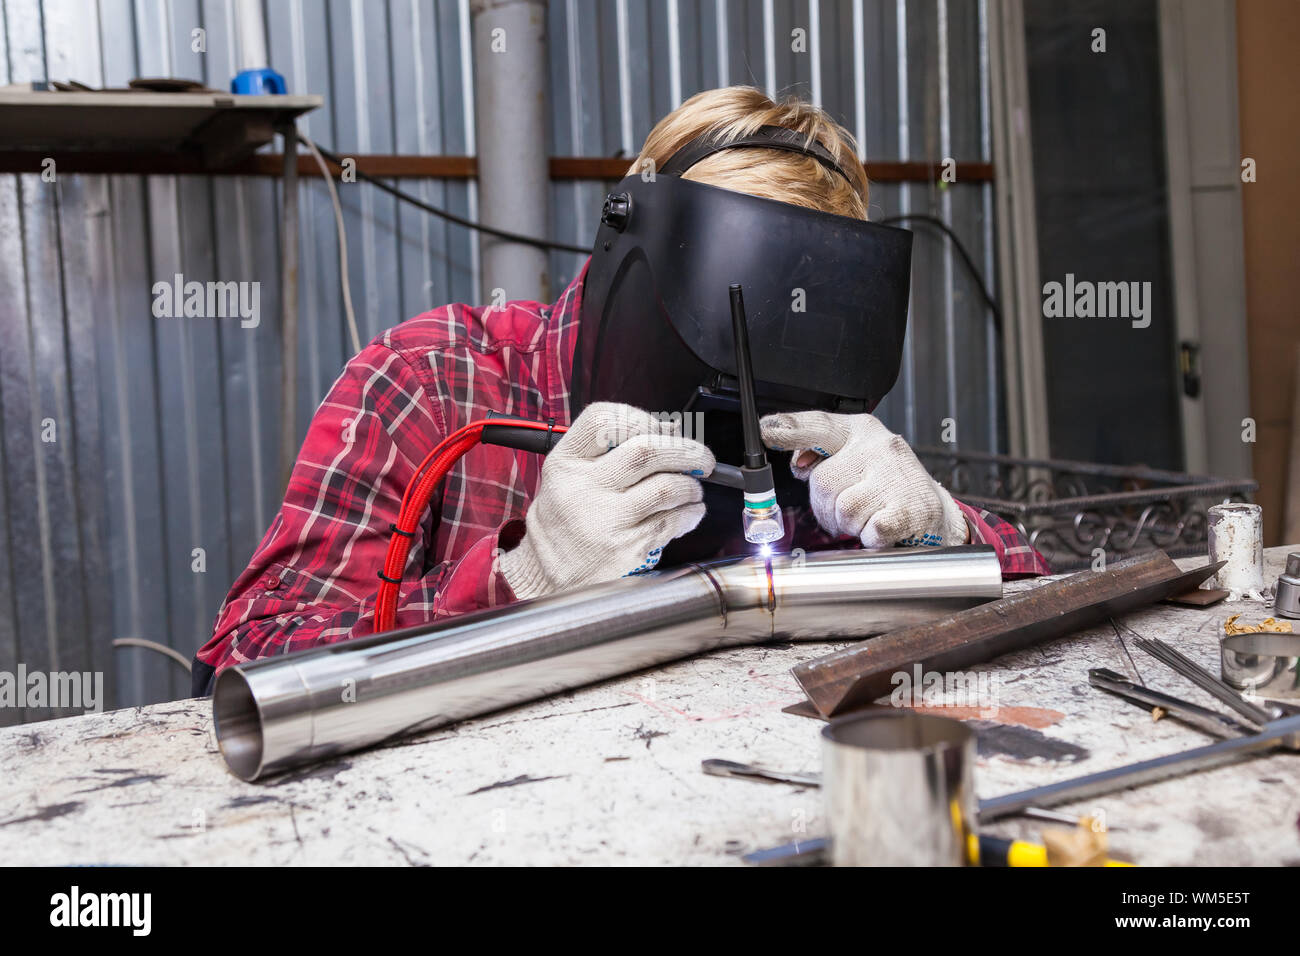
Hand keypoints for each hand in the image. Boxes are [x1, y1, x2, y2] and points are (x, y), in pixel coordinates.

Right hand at [500, 402, 714, 598]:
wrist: (548, 579)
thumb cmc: (565, 525)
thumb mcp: (568, 480)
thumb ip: (608, 453)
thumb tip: (670, 431)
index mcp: (564, 464)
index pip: (604, 420)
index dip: (642, 418)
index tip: (662, 428)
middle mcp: (582, 488)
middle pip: (646, 450)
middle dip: (685, 450)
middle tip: (700, 457)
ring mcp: (606, 520)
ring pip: (667, 486)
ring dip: (691, 485)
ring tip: (692, 489)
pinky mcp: (628, 548)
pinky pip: (673, 521)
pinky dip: (690, 513)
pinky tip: (688, 512)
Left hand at [760, 410, 967, 548]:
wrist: (932, 509)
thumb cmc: (887, 483)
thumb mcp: (855, 458)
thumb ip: (823, 456)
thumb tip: (797, 461)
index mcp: (861, 432)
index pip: (821, 426)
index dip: (792, 429)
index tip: (768, 429)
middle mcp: (879, 448)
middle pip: (823, 483)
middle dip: (827, 506)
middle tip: (849, 508)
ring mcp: (895, 478)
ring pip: (843, 510)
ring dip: (850, 523)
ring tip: (869, 515)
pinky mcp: (908, 509)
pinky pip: (868, 530)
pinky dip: (870, 537)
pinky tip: (881, 528)